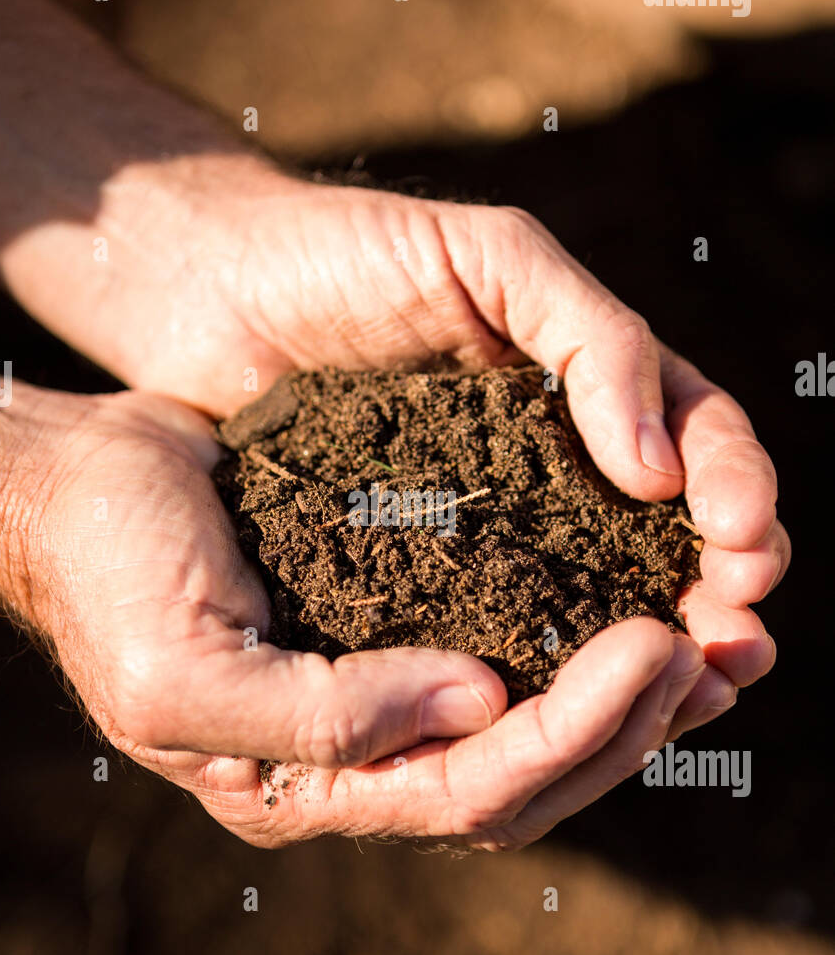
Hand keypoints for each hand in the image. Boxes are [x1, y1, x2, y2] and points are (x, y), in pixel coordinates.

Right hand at [0, 384, 713, 848]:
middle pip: (526, 781)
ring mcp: (382, 700)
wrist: (75, 492)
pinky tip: (638, 603)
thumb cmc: (109, 577)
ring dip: (630, 699)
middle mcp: (357, 761)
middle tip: (715, 652)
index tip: (654, 649)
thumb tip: (476, 706)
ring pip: (534, 733)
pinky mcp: (395, 631)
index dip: (572, 735)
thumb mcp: (181, 674)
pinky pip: (511, 660)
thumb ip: (319, 720)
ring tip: (713, 641)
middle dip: (628, 726)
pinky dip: (582, 645)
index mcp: (303, 792)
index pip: (471, 795)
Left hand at [73, 160, 786, 735]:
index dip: (737, 493)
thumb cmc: (350, 253)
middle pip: (671, 541)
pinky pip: (500, 626)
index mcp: (590, 388)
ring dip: (657, 648)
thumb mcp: (492, 258)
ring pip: (599, 599)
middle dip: (719, 590)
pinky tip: (567, 701)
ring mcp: (492, 525)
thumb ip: (591, 337)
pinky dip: (548, 667)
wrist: (214, 291)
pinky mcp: (421, 574)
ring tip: (690, 689)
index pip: (701, 443)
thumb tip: (664, 468)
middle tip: (735, 638)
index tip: (740, 544)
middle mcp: (556, 466)